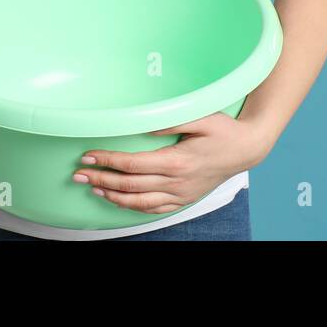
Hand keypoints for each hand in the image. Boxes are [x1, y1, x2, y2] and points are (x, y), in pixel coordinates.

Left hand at [72, 113, 268, 214]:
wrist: (247, 149)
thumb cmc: (224, 130)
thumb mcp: (201, 117)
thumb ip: (170, 120)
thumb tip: (142, 124)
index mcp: (177, 161)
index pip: (133, 165)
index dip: (108, 161)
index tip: (89, 156)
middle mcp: (177, 182)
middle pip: (130, 185)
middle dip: (101, 179)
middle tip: (78, 174)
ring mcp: (181, 194)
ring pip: (139, 202)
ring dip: (113, 196)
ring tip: (93, 187)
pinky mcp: (184, 199)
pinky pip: (154, 209)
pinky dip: (133, 207)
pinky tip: (119, 199)